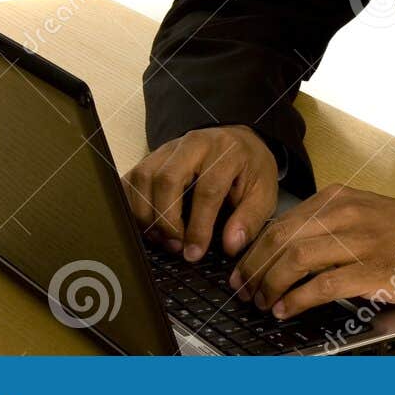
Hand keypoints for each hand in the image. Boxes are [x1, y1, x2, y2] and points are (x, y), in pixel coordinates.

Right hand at [121, 125, 277, 260]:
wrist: (238, 141)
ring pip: (144, 177)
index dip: (198, 226)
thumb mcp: (263, 192)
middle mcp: (195, 143)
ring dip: (146, 214)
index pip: (207, 190)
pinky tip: (144, 224)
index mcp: (227, 151)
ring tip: (161, 238)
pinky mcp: (153, 154)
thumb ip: (250, 219)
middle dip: (166, 219)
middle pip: (167, 179)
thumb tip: (231, 245)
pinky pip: (131, 177)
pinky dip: (131, 203)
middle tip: (174, 245)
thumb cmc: (250, 169)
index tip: (194, 253)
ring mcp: (170, 146)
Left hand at [228, 183, 394, 318]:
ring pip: (296, 258)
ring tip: (263, 303)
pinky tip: (287, 309)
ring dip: (271, 284)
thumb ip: (329, 225)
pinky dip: (297, 299)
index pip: (281, 222)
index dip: (253, 251)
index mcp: (339, 199)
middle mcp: (346, 213)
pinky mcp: (374, 270)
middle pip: (281, 238)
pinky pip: (323, 284)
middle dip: (254, 269)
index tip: (242, 271)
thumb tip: (286, 252)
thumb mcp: (366, 214)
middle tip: (245, 292)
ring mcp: (360, 241)